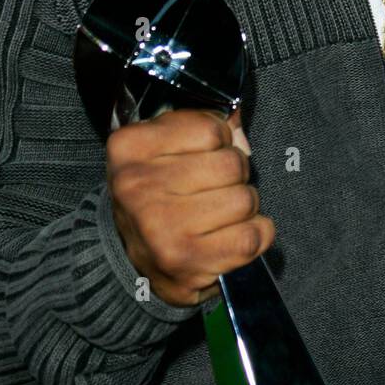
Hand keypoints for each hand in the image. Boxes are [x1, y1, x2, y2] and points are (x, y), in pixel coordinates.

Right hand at [106, 106, 274, 305]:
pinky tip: (232, 234)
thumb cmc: (155, 193)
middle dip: (235, 174)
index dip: (221, 140)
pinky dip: (256, 233)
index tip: (207, 154)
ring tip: (220, 212)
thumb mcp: (162, 147)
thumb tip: (238, 125)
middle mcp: (138, 186)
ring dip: (244, 206)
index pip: (211, 129)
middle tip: (217, 187)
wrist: (128, 259)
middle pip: (232, 164)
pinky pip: (252, 235)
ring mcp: (161, 227)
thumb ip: (203, 124)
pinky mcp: (186, 261)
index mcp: (130, 147)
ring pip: (245, 199)